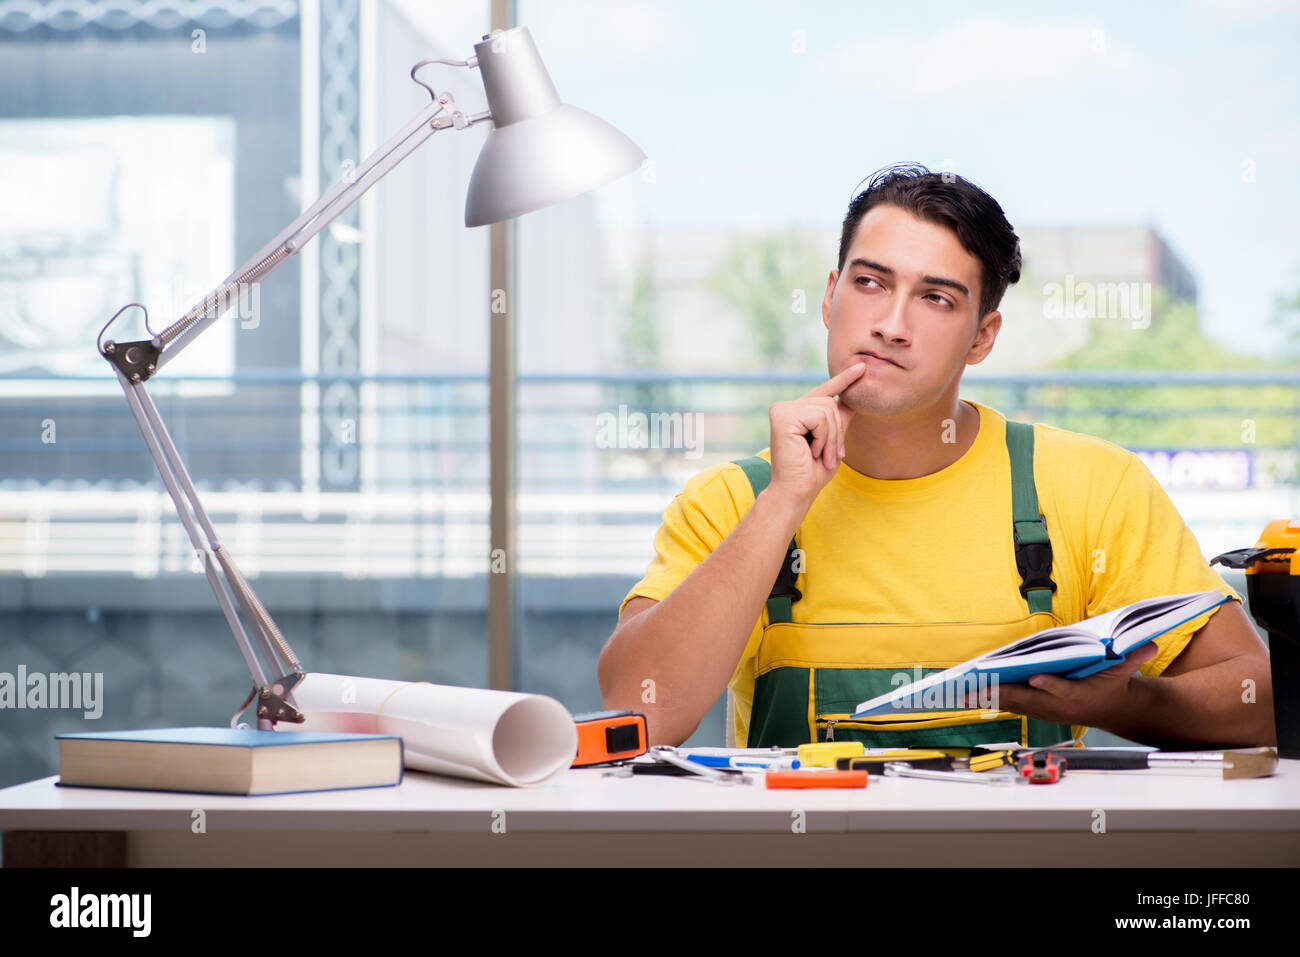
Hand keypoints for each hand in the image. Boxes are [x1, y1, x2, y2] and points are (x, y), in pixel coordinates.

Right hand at [766, 362, 864, 506]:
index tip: (862, 367)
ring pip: (826, 409)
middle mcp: (787, 407)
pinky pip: (819, 417)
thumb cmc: (813, 472)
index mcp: (799, 412)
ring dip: (830, 438)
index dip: (844, 379)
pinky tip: (811, 450)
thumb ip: (839, 420)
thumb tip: (853, 400)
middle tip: (829, 455)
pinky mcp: (781, 415)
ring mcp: (782, 409)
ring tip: (819, 455)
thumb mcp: (833, 442)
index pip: (826, 392)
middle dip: (836, 432)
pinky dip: (822, 437)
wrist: (797, 491)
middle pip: (830, 403)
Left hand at [963, 642, 1159, 729]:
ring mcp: (1043, 710)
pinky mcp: (1033, 709)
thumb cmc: (1114, 686)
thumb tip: (1147, 643)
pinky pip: (1007, 703)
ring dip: (986, 698)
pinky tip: (966, 692)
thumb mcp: (1126, 670)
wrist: (1113, 711)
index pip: (1062, 690)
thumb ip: (1134, 657)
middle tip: (975, 686)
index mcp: (1078, 696)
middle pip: (1025, 699)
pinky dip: (987, 698)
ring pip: (1010, 703)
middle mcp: (1056, 707)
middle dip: (999, 693)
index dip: (1050, 685)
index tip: (1035, 677)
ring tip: (959, 690)